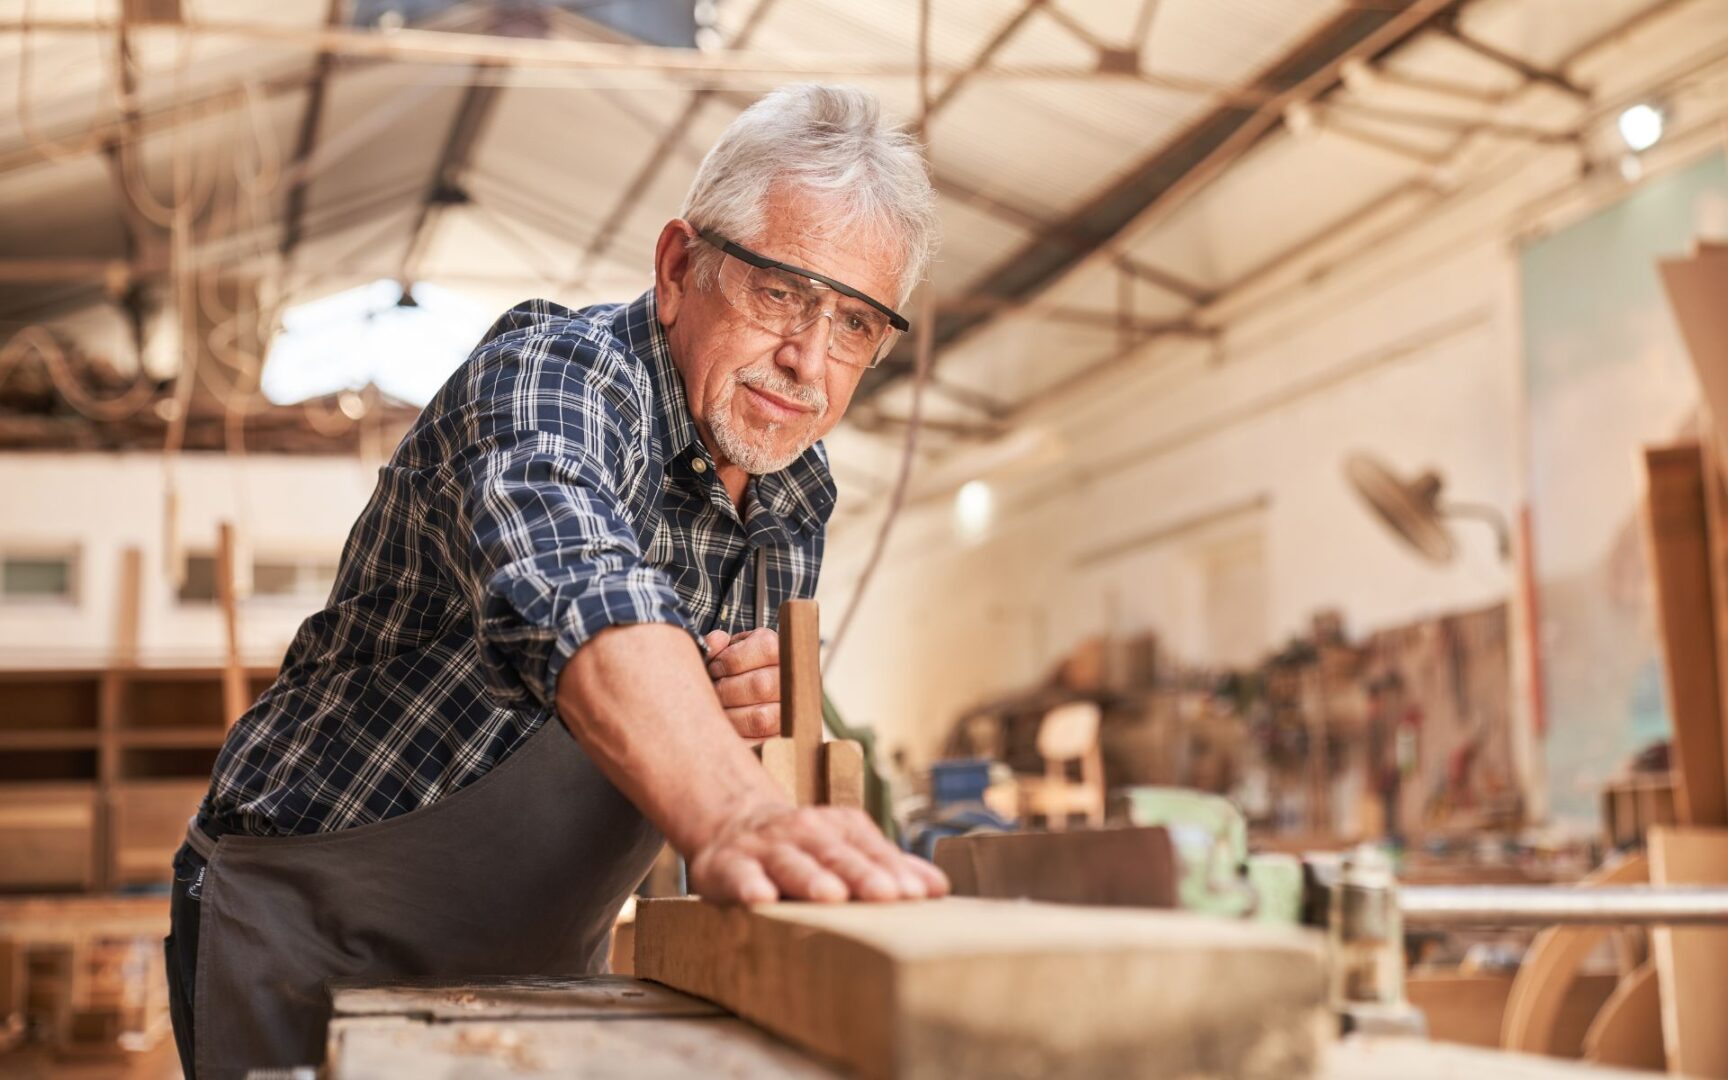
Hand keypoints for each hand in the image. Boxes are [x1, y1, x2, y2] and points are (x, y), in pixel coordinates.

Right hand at [687, 802, 949, 903]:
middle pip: (836, 855)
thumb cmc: (803, 846)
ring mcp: (766, 848)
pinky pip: (740, 875)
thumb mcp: (845, 847)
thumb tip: (939, 887)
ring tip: (832, 895)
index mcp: (838, 829)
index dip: (893, 870)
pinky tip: (760, 899)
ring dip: (811, 878)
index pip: (870, 850)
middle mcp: (804, 833)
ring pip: (792, 862)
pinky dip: (749, 885)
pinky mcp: (728, 865)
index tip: (918, 894)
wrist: (734, 825)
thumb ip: (888, 865)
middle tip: (887, 895)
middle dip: (862, 874)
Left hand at [702, 628, 780, 740]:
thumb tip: (716, 642)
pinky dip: (735, 736)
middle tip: (712, 691)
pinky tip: (725, 726)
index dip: (733, 659)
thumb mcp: (726, 652)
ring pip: (760, 717)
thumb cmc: (732, 672)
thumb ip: (717, 646)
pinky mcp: (780, 738)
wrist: (744, 700)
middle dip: (727, 689)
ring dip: (729, 714)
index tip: (716, 667)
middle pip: (761, 685)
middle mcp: (792, 681)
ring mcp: (789, 712)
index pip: (767, 649)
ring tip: (717, 709)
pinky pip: (758, 742)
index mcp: (780, 652)